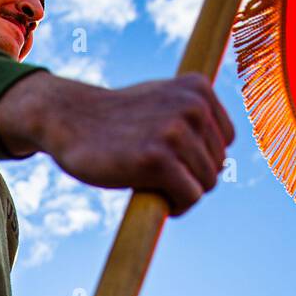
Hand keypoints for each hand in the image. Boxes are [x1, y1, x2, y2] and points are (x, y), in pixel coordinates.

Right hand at [0, 70, 233, 214]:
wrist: (68, 119)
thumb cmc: (116, 119)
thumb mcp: (162, 100)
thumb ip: (193, 111)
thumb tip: (228, 138)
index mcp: (198, 89)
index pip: (225, 142)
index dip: (199, 160)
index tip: (171, 162)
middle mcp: (193, 106)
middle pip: (217, 165)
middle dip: (191, 179)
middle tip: (158, 177)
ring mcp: (176, 132)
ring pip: (206, 184)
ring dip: (182, 194)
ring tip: (154, 186)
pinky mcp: (158, 160)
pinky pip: (190, 197)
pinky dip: (178, 207)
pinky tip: (157, 199)